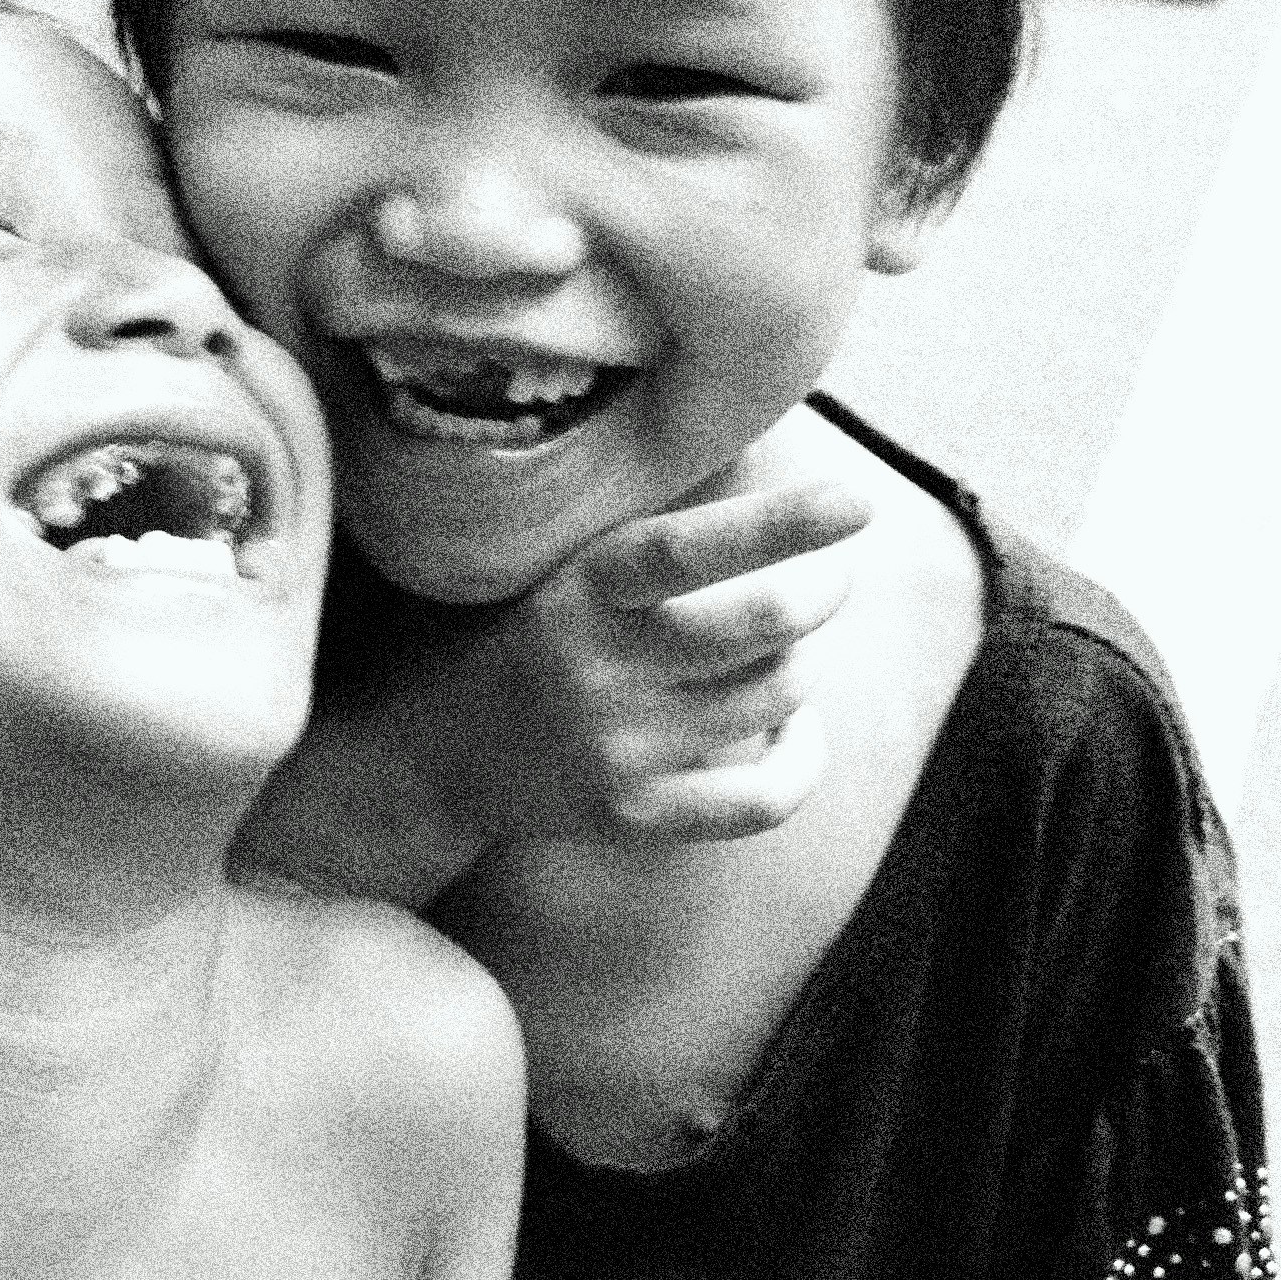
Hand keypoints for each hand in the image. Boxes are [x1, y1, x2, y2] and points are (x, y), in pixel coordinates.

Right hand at [403, 470, 872, 845]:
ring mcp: (618, 751)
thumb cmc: (513, 634)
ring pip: (772, 699)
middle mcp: (597, 671)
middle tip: (831, 578)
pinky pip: (761, 798)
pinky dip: (801, 759)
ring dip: (804, 664)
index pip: (688, 551)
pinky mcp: (634, 816)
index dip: (778, 524)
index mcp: (575, 593)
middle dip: (821, 594)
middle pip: (760, 628)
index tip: (855, 503)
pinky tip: (796, 728)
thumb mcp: (553, 566)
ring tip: (789, 646)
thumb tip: (761, 463)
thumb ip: (643, 535)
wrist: (425, 755)